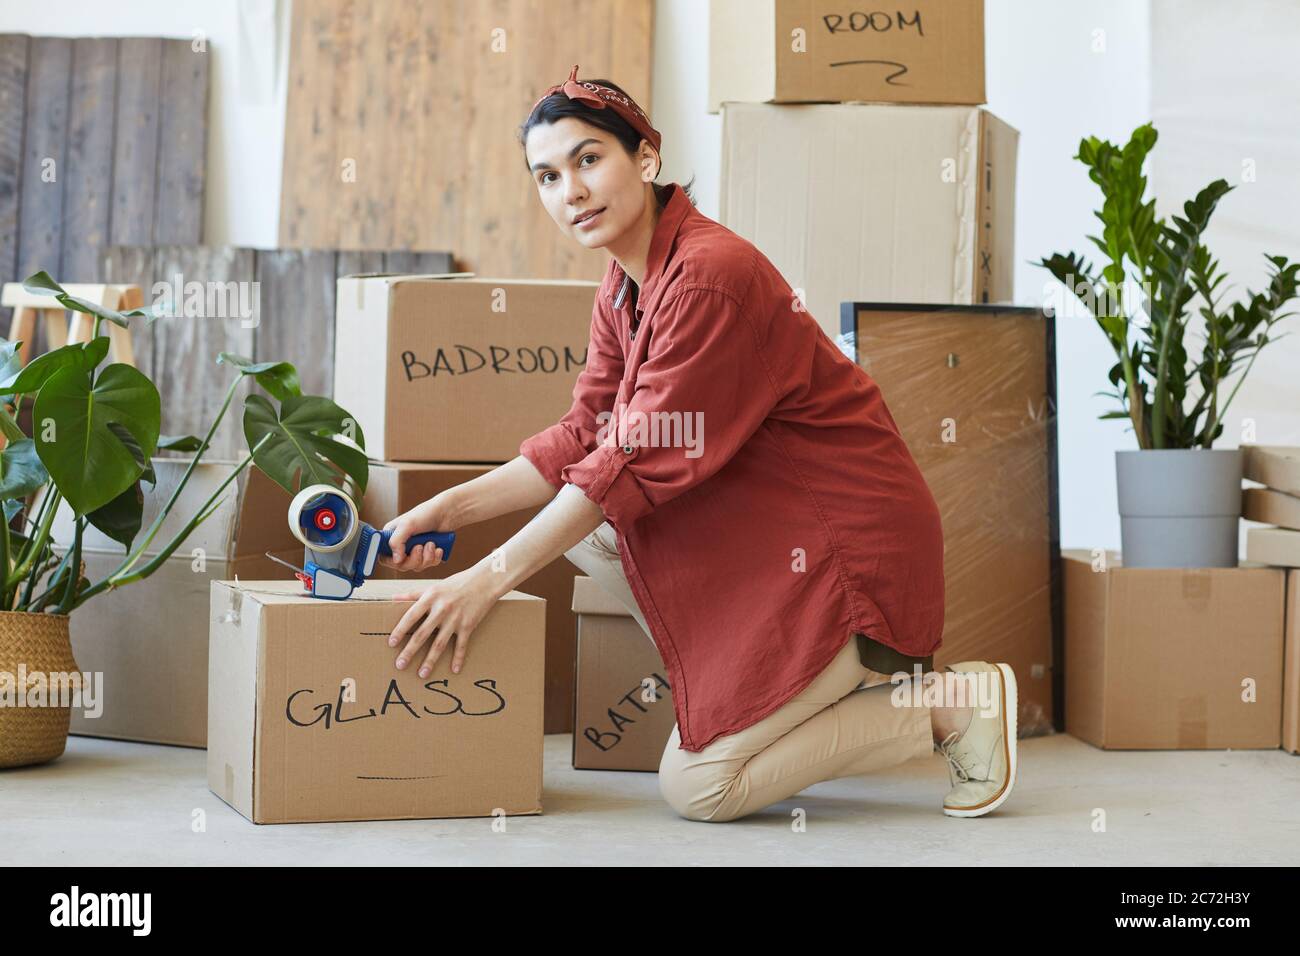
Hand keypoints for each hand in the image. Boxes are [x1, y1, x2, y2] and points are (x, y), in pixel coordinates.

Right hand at [379, 493, 456, 571]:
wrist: (446, 514)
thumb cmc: (425, 514)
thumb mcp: (407, 524)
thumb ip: (396, 541)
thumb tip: (396, 560)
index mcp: (391, 537)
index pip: (384, 557)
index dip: (392, 561)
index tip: (403, 556)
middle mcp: (401, 546)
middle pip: (401, 565)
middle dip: (413, 559)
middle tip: (420, 547)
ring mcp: (414, 551)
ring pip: (416, 566)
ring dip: (426, 557)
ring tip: (431, 543)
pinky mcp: (427, 555)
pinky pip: (429, 565)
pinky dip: (435, 558)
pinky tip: (438, 548)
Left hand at [388, 566, 502, 676]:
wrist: (485, 581)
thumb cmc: (457, 583)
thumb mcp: (434, 587)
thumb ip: (413, 594)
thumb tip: (392, 598)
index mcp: (430, 598)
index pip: (411, 616)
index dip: (400, 630)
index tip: (391, 643)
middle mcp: (442, 609)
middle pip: (422, 634)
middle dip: (410, 651)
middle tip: (400, 665)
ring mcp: (455, 619)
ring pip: (440, 643)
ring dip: (430, 660)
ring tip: (422, 674)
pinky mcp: (468, 625)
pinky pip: (461, 645)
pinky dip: (458, 658)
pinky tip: (454, 670)